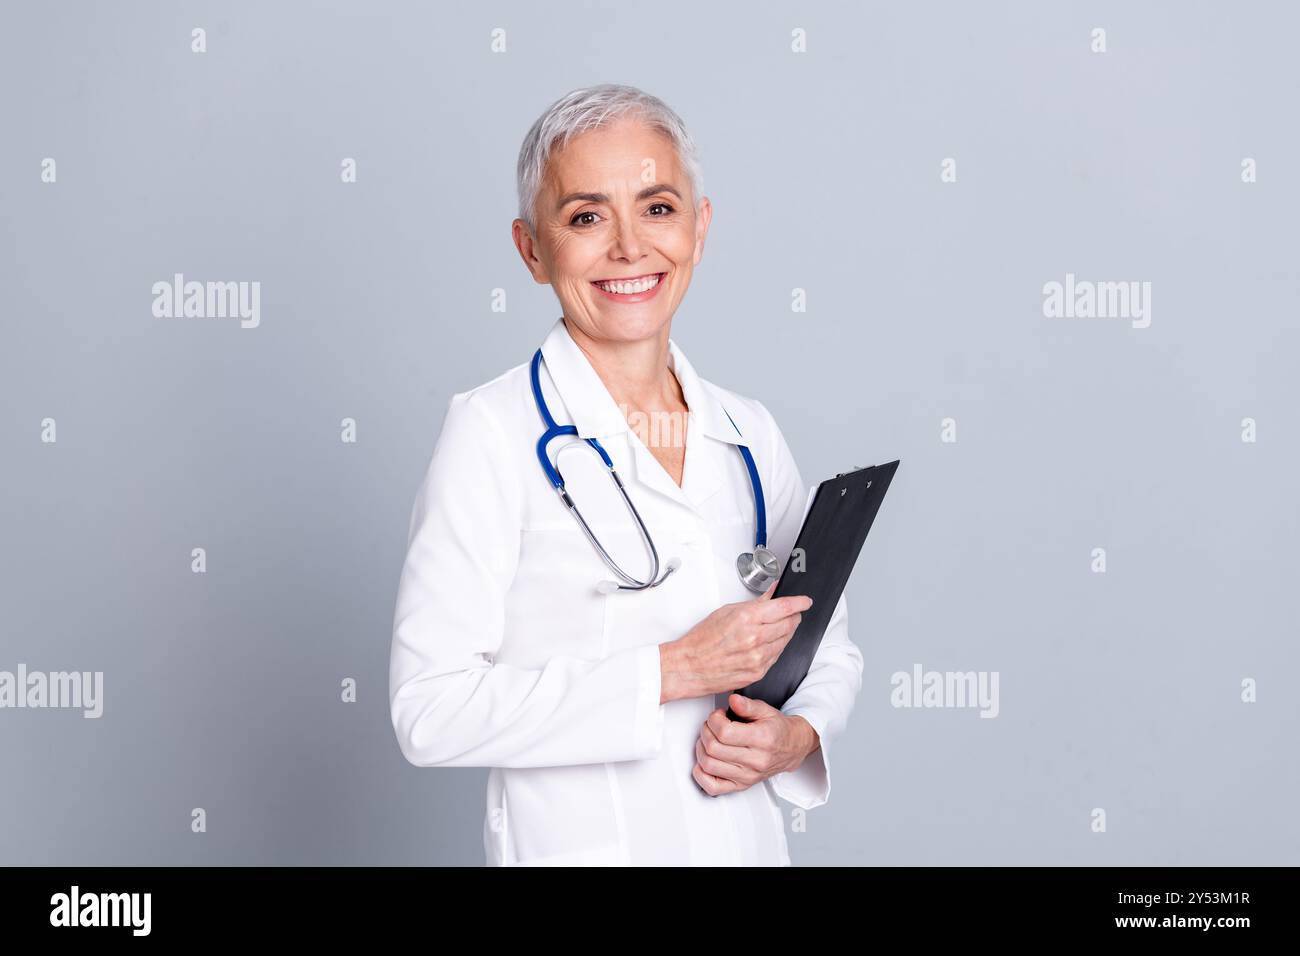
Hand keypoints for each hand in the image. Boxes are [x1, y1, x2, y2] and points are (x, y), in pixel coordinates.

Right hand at [659, 584, 811, 703]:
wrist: (689, 666)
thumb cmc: (702, 640)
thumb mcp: (726, 612)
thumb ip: (754, 603)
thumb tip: (771, 594)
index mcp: (746, 619)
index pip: (785, 607)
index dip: (800, 602)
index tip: (805, 601)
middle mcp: (755, 639)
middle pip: (790, 624)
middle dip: (793, 617)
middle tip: (791, 613)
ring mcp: (758, 658)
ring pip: (785, 641)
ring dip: (785, 632)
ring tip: (773, 628)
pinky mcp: (758, 673)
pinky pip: (776, 657)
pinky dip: (775, 648)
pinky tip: (765, 643)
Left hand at [692, 694, 820, 795]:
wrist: (792, 748)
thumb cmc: (778, 730)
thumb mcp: (766, 710)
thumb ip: (748, 705)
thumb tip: (733, 700)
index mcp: (762, 739)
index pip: (725, 733)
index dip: (714, 720)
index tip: (718, 715)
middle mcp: (755, 761)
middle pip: (714, 748)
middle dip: (706, 731)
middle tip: (712, 725)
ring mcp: (747, 776)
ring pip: (709, 766)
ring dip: (702, 748)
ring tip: (710, 739)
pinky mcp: (741, 785)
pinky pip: (713, 787)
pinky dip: (701, 775)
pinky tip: (705, 761)